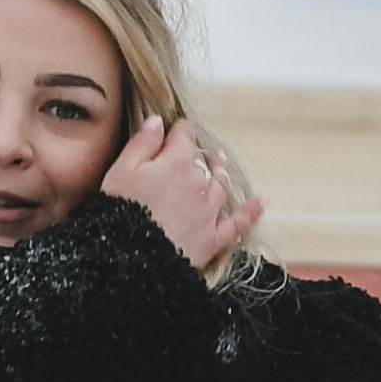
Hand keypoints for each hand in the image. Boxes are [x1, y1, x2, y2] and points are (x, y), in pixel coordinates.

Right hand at [103, 113, 263, 273]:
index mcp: (175, 163)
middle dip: (197, 154)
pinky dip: (250, 213)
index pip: (183, 136)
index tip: (177, 127)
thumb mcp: (121, 171)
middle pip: (201, 162)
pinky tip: (260, 203)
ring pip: (221, 186)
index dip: (179, 130)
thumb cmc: (120, 212)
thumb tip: (157, 121)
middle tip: (194, 150)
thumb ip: (141, 144)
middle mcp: (198, 184)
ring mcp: (208, 212)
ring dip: (221, 173)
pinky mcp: (212, 239)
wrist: (133, 260)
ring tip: (220, 164)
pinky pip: (237, 224)